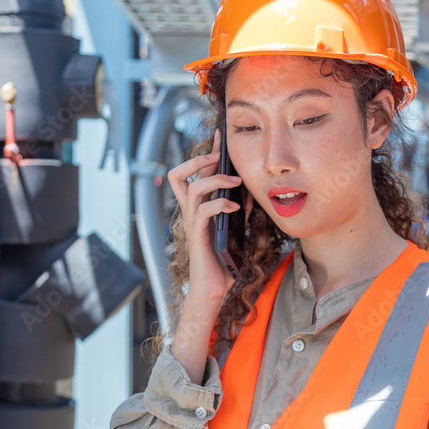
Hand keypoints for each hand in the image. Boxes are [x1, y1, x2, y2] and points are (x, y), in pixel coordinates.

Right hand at [167, 129, 242, 304]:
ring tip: (236, 182)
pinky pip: (204, 211)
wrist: (213, 290)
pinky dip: (221, 203)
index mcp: (196, 209)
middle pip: (178, 175)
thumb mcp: (234, 232)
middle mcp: (189, 213)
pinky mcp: (198, 236)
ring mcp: (191, 224)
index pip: (194, 174)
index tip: (219, 138)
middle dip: (197, 160)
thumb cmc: (222, 263)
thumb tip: (250, 194)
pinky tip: (236, 207)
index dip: (205, 154)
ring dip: (216, 180)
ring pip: (193, 188)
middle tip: (217, 157)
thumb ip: (238, 212)